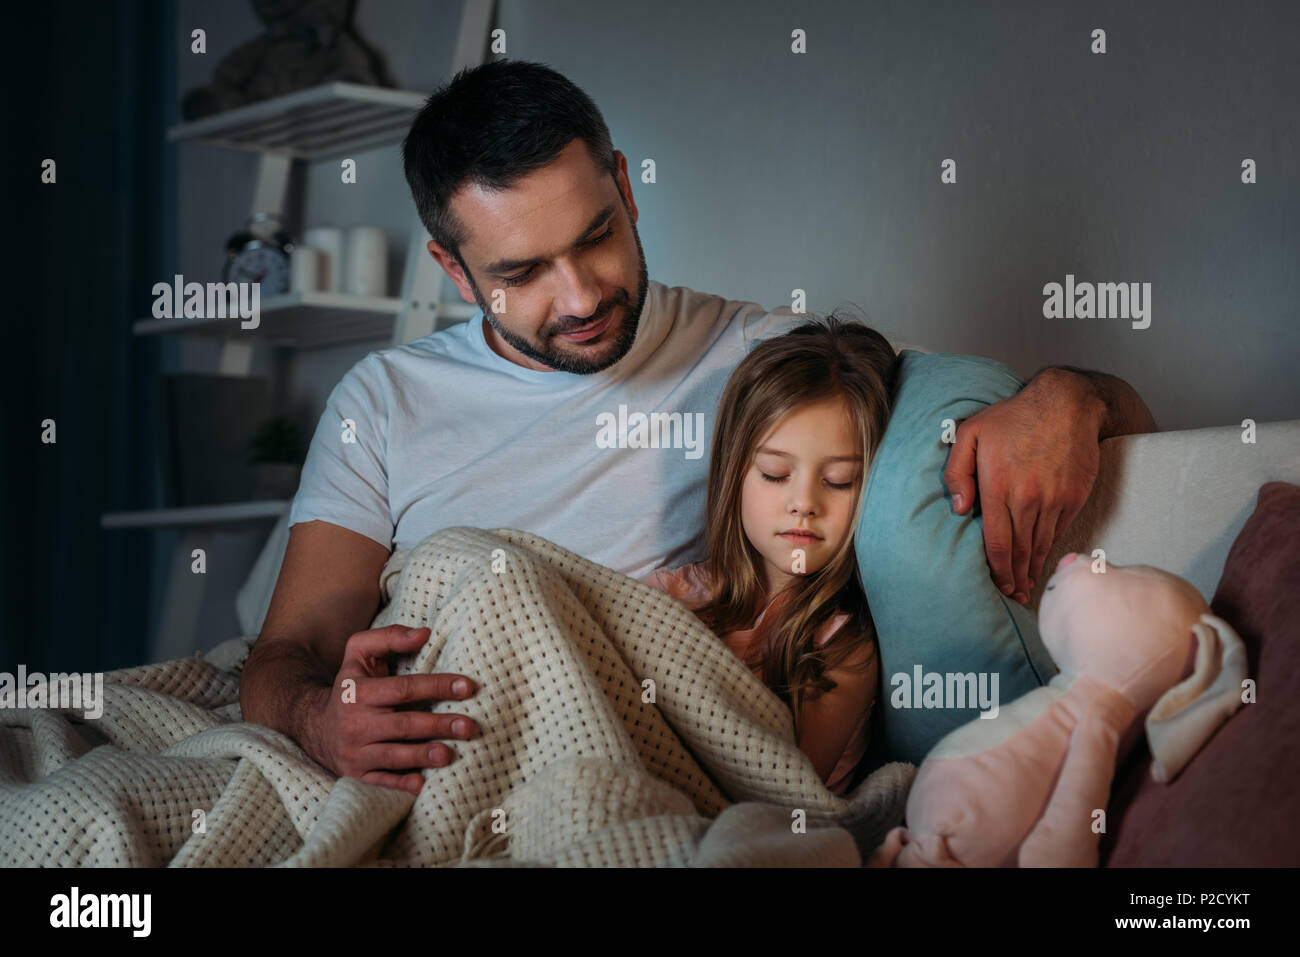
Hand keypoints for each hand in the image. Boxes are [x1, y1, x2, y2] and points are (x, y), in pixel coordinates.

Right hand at [304, 624, 477, 794]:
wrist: (314, 725)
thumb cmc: (350, 685)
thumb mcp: (359, 652)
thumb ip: (390, 637)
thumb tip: (425, 633)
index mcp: (358, 692)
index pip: (403, 689)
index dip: (436, 686)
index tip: (467, 687)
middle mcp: (356, 724)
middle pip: (403, 725)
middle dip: (437, 725)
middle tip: (468, 726)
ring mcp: (355, 752)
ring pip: (393, 756)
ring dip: (422, 756)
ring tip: (449, 754)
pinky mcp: (356, 775)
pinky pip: (380, 782)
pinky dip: (399, 784)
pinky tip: (420, 784)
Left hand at [943, 371, 1103, 603]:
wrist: (1067, 402)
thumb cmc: (1013, 416)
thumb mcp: (970, 432)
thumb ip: (956, 470)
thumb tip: (959, 507)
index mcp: (998, 485)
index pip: (997, 542)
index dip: (997, 569)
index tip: (997, 586)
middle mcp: (1027, 496)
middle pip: (1020, 550)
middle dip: (1014, 578)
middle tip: (1012, 597)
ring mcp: (1054, 498)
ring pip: (1041, 545)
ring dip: (1033, 570)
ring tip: (1026, 588)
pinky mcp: (1074, 496)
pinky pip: (1059, 531)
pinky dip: (1050, 550)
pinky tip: (1043, 561)